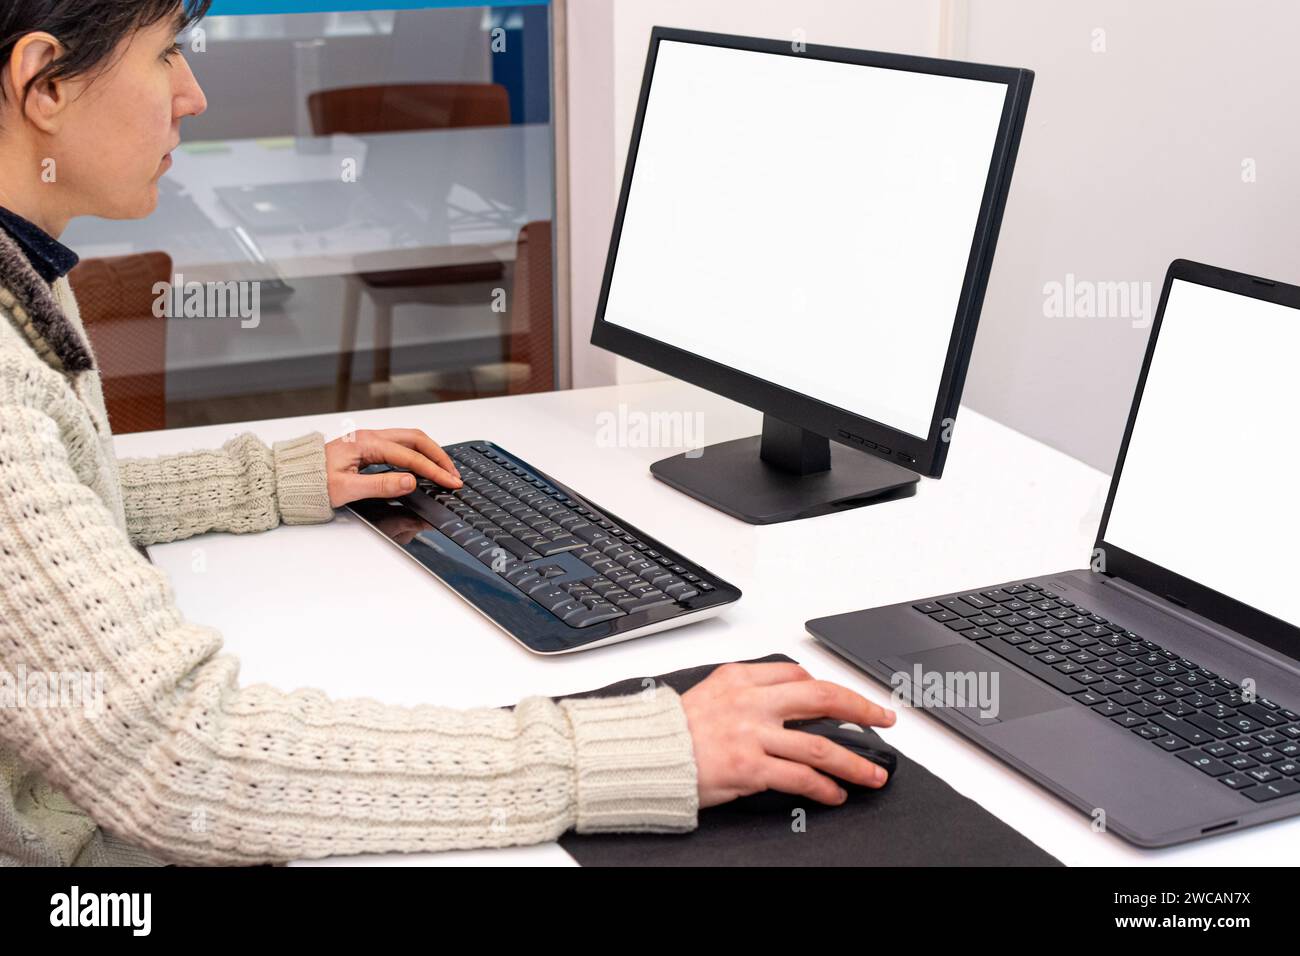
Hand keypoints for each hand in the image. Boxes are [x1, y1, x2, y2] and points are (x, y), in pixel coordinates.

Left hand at [323, 428, 463, 507]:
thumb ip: (381, 485)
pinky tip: (424, 464)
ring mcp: (369, 440)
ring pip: (410, 439)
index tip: (450, 481)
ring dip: (430, 452)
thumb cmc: (311, 483)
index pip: (411, 457)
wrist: (290, 478)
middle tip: (454, 474)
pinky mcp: (367, 447)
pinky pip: (400, 444)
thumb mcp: (347, 488)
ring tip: (444, 469)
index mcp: (366, 443)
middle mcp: (370, 437)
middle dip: (438, 456)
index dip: (434, 470)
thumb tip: (411, 480)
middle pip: (416, 439)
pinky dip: (418, 453)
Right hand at [681, 662, 896, 807]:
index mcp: (739, 678)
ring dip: (854, 762)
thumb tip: (786, 701)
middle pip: (821, 698)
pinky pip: (800, 777)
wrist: (640, 754)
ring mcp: (751, 735)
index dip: (829, 690)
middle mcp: (750, 702)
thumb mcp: (709, 693)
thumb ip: (747, 692)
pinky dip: (824, 787)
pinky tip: (834, 794)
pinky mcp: (749, 769)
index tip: (847, 702)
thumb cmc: (671, 731)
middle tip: (883, 720)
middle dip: (861, 709)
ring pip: (820, 744)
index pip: (797, 676)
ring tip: (872, 775)